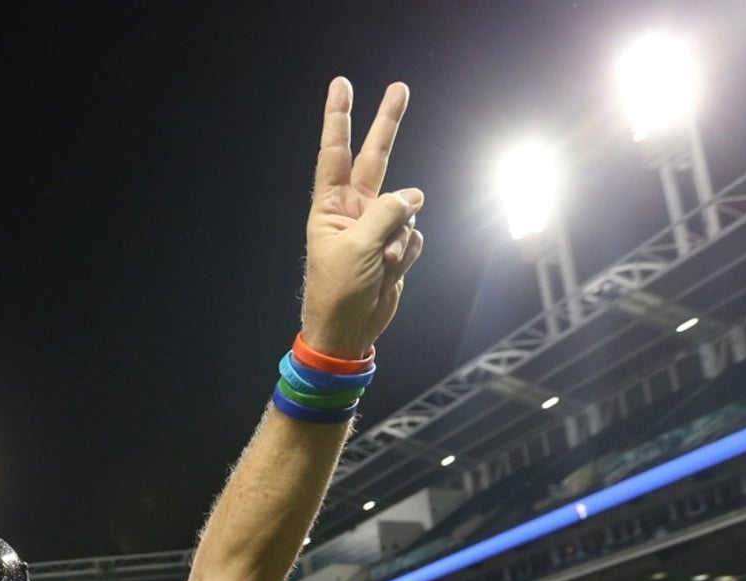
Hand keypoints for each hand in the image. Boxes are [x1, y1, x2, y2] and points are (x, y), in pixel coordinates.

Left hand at [301, 78, 423, 358]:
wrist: (349, 330)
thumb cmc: (338, 290)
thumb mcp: (358, 248)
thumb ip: (386, 213)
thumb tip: (414, 195)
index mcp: (331, 205)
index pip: (335, 151)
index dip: (339, 117)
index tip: (342, 85)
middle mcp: (354, 208)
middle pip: (375, 157)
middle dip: (388, 123)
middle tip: (399, 87)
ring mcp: (376, 225)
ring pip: (406, 209)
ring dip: (400, 237)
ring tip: (381, 263)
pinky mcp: (395, 245)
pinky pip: (415, 236)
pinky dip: (407, 253)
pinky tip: (390, 272)